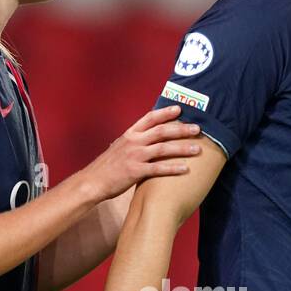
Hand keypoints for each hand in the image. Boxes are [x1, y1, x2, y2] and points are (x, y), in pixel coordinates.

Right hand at [84, 106, 201, 200]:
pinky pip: (158, 169)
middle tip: (197, 129)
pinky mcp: (135, 171)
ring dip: (182, 148)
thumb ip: (132, 142)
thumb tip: (144, 139)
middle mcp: (133, 142)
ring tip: (197, 149)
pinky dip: (173, 168)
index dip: (165, 113)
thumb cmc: (106, 167)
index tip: (179, 109)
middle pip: (161, 131)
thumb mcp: (118, 148)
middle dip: (181, 129)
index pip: (150, 118)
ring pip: (163, 148)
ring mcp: (135, 156)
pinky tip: (185, 169)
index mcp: (129, 134)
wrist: (92, 181)